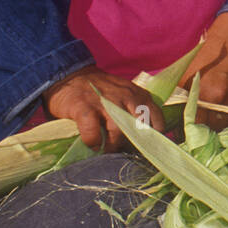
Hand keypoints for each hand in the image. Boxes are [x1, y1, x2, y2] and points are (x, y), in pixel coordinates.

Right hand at [42, 65, 164, 151]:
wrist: (71, 76)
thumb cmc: (101, 92)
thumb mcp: (125, 95)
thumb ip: (135, 111)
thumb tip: (144, 140)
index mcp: (139, 95)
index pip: (156, 119)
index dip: (152, 137)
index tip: (146, 147)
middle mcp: (126, 97)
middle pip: (139, 126)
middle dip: (134, 143)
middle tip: (126, 151)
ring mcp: (106, 101)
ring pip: (118, 130)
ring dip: (113, 145)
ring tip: (107, 151)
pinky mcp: (85, 107)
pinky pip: (92, 131)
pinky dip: (92, 141)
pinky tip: (92, 144)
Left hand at [182, 12, 227, 128]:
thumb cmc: (209, 57)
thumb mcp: (188, 73)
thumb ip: (178, 95)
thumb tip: (170, 116)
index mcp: (207, 93)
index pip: (197, 124)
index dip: (191, 128)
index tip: (189, 127)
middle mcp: (225, 100)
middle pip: (213, 128)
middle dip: (206, 127)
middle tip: (202, 122)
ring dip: (221, 125)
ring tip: (216, 115)